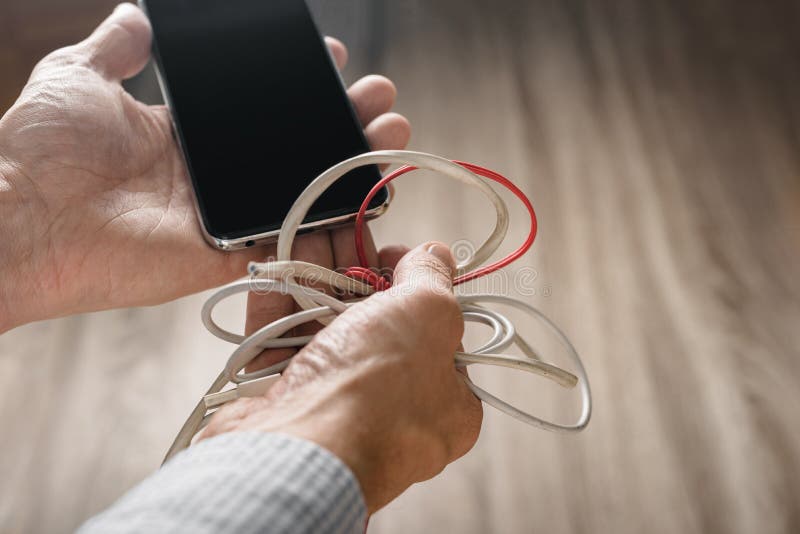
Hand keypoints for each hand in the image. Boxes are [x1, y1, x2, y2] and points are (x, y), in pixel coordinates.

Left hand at [0, 3, 408, 330]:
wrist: (24, 221)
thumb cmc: (42, 146)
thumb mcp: (79, 74)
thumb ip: (118, 45)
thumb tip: (138, 13)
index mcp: (184, 135)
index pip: (258, 109)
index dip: (297, 83)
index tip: (332, 60)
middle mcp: (211, 175)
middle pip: (291, 147)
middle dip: (341, 118)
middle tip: (378, 97)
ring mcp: (223, 215)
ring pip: (302, 191)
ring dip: (350, 164)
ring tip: (390, 133)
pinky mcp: (227, 252)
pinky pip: (290, 239)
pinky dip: (332, 221)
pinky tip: (369, 193)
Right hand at [201, 242, 482, 512]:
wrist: (294, 450)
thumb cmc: (376, 392)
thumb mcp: (427, 314)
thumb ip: (434, 278)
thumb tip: (438, 255)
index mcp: (449, 405)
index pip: (443, 336)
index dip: (419, 289)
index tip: (394, 259)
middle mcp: (400, 416)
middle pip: (382, 332)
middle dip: (360, 288)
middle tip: (345, 257)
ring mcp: (344, 416)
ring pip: (332, 340)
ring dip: (315, 295)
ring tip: (303, 256)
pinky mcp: (294, 412)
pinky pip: (288, 353)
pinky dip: (277, 316)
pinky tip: (271, 280)